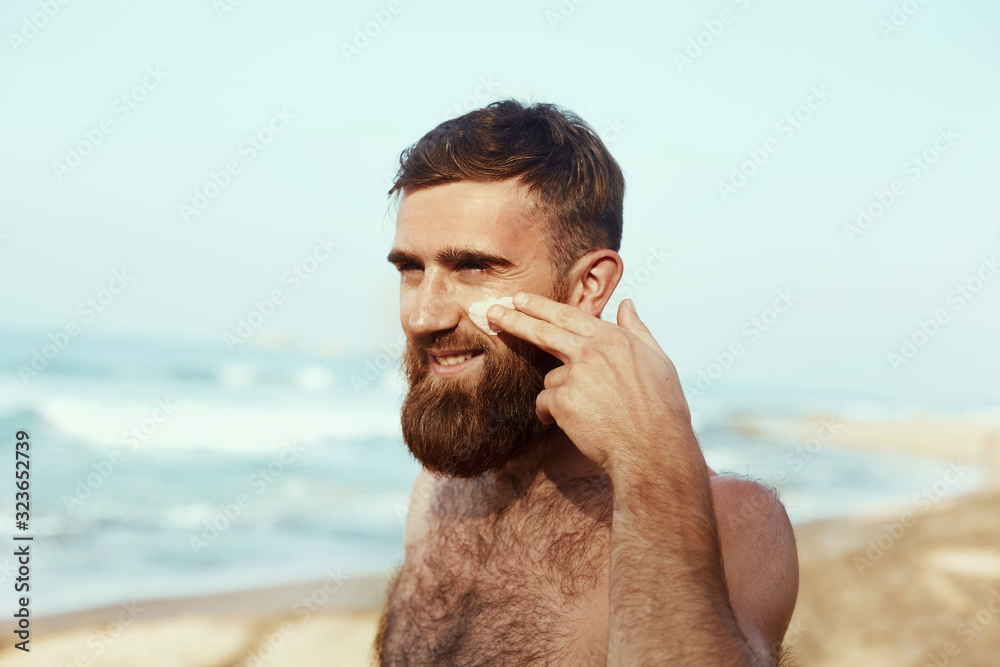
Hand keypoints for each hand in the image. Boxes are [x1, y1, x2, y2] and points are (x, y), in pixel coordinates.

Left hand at [487, 292, 693, 473]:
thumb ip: (637, 329)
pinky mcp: (563, 400)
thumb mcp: (658, 360)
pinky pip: (545, 404)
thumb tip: (627, 303)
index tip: (520, 299)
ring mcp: (576, 374)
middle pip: (543, 330)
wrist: (653, 450)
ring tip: (591, 413)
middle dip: (514, 319)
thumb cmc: (661, 409)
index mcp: (614, 338)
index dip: (541, 307)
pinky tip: (576, 425)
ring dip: (561, 394)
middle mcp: (592, 350)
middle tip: (492, 312)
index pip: (569, 315)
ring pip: (551, 378)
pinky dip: (553, 415)